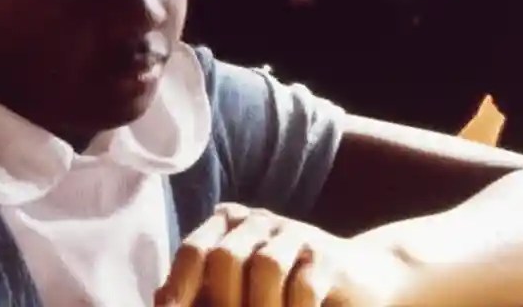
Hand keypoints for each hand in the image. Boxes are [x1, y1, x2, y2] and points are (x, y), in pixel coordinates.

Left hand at [154, 203, 404, 306]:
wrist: (363, 280)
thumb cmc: (287, 292)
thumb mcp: (241, 294)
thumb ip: (203, 295)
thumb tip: (160, 300)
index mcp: (229, 229)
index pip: (195, 249)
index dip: (181, 284)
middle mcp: (259, 224)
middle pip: (225, 255)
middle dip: (223, 300)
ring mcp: (296, 235)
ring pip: (265, 264)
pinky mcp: (328, 255)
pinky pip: (304, 283)